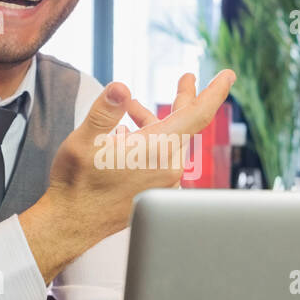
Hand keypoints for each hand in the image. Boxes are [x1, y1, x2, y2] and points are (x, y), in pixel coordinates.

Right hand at [21, 70, 235, 281]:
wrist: (71, 224)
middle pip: (185, 125)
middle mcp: (167, 167)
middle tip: (186, 77)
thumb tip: (120, 87)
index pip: (197, 115)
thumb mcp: (84, 140)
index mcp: (156, 150)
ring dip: (155, 121)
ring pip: (170, 140)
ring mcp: (164, 182)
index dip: (214, 91)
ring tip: (133, 107)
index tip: (228, 75)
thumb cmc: (76, 184)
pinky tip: (127, 134)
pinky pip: (162, 157)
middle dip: (183, 99)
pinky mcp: (156, 191)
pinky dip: (150, 140)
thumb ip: (105, 111)